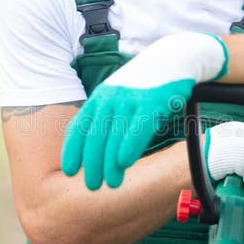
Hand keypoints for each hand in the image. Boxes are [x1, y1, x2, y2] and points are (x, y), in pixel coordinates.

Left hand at [62, 32, 227, 189]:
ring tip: (111, 183)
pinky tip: (125, 163)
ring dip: (110, 163)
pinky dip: (129, 145)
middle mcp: (110, 97)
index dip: (73, 150)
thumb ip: (109, 118)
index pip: (79, 127)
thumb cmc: (146, 84)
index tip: (70, 171)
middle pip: (95, 135)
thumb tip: (100, 150)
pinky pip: (137, 126)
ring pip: (115, 135)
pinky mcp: (151, 100)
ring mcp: (130, 98)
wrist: (174, 57)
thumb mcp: (121, 96)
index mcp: (99, 97)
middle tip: (92, 186)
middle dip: (92, 163)